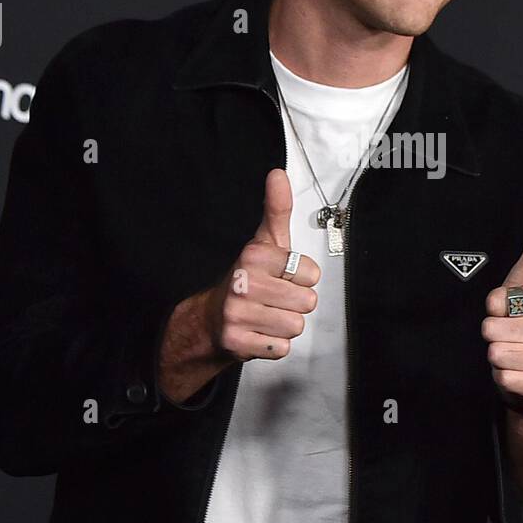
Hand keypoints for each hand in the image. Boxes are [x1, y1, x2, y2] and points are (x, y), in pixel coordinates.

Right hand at [157, 169, 319, 402]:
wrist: (211, 319)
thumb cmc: (248, 278)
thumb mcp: (264, 242)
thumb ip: (276, 209)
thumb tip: (278, 174)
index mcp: (253, 256)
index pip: (310, 273)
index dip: (302, 278)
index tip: (283, 277)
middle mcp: (242, 283)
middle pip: (306, 302)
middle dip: (295, 304)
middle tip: (273, 299)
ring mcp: (238, 314)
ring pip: (295, 326)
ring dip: (285, 324)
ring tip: (266, 315)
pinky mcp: (237, 342)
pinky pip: (281, 348)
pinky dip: (274, 345)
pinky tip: (259, 333)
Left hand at [482, 210, 522, 409]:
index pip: (496, 300)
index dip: (493, 307)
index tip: (507, 310)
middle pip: (492, 328)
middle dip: (494, 332)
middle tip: (510, 335)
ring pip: (496, 352)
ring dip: (497, 355)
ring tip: (514, 352)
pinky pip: (503, 377)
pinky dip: (503, 376)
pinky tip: (518, 371)